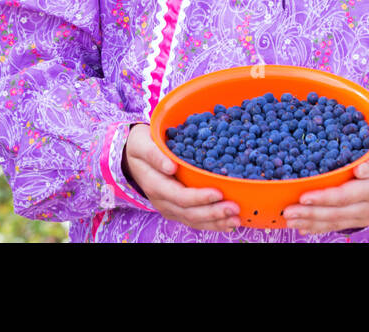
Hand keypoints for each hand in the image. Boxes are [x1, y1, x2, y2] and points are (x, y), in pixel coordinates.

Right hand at [122, 123, 241, 231]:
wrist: (132, 158)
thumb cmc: (141, 145)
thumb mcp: (142, 144)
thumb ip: (155, 155)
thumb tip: (170, 167)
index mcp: (155, 185)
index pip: (179, 196)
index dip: (198, 197)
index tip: (218, 193)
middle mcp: (162, 201)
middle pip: (189, 213)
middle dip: (213, 213)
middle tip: (235, 208)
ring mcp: (169, 208)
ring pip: (193, 221)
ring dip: (216, 222)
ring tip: (236, 219)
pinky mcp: (177, 210)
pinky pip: (195, 221)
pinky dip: (213, 224)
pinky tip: (229, 223)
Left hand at [282, 135, 368, 234]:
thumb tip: (361, 169)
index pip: (345, 195)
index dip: (324, 198)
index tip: (303, 196)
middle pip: (336, 212)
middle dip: (310, 213)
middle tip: (287, 211)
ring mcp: (366, 215)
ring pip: (335, 222)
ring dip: (311, 222)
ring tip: (289, 220)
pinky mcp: (362, 219)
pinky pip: (339, 225)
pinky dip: (320, 227)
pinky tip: (303, 227)